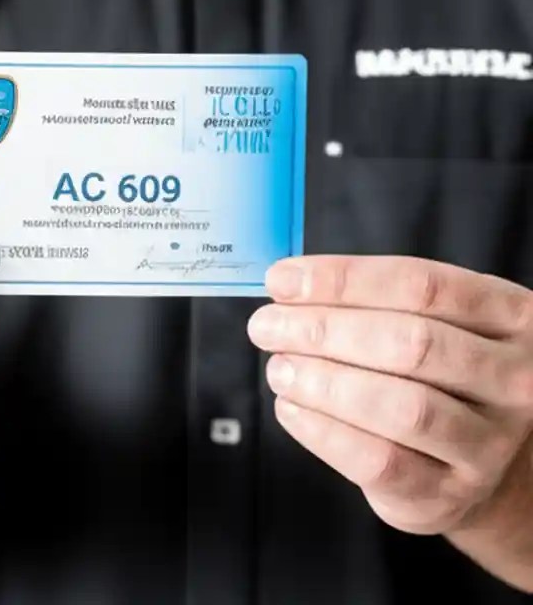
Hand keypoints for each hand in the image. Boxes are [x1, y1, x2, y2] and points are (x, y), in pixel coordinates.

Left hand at [248, 255, 532, 535]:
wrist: (477, 463)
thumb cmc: (440, 377)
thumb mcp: (432, 324)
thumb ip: (370, 301)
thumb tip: (286, 285)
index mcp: (511, 317)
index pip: (421, 285)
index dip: (342, 280)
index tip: (280, 281)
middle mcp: (516, 380)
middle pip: (410, 343)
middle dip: (323, 330)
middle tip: (265, 327)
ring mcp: (489, 443)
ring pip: (400, 406)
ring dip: (321, 382)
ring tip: (278, 368)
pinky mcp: (448, 493)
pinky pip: (378, 460)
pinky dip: (322, 430)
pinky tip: (291, 407)